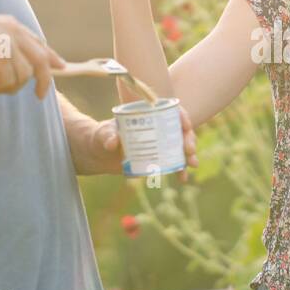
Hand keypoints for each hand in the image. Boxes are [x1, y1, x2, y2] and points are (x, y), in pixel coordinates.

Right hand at [0, 14, 65, 97]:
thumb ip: (4, 45)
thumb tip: (25, 64)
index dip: (49, 57)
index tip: (59, 67)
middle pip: (40, 61)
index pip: (37, 43)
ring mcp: (6, 43)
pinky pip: (8, 82)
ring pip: (22, 76)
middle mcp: (11, 30)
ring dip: (7, 86)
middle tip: (39, 96)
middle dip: (44, 81)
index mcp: (8, 23)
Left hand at [78, 104, 199, 177]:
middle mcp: (158, 128)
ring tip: (191, 165)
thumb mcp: (104, 133)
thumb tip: (112, 143)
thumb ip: (107, 136)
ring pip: (180, 148)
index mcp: (148, 115)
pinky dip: (179, 170)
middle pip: (180, 130)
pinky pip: (173, 163)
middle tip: (189, 150)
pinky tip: (182, 178)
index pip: (171, 111)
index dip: (182, 116)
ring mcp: (159, 144)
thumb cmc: (102, 136)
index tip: (186, 126)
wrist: (98, 153)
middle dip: (189, 139)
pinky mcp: (157, 159)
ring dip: (189, 156)